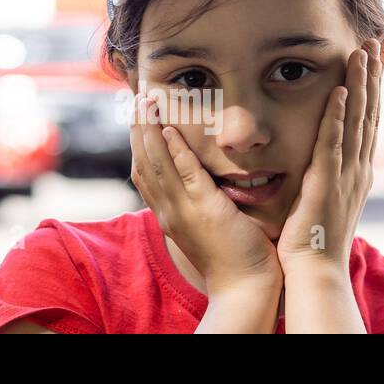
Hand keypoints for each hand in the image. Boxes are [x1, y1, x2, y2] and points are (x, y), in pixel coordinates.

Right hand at [129, 93, 282, 295]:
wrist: (246, 285)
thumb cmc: (234, 253)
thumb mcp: (207, 222)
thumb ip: (200, 198)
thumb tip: (202, 174)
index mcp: (167, 214)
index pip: (143, 172)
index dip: (137, 142)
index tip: (137, 116)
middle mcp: (168, 211)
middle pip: (142, 162)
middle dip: (137, 128)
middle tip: (137, 98)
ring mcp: (184, 211)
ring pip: (156, 164)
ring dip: (149, 130)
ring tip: (147, 102)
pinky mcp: (205, 209)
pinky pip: (185, 174)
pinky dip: (174, 150)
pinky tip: (169, 128)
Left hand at [276, 39, 383, 271]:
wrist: (316, 270)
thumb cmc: (315, 239)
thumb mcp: (328, 199)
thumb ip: (330, 174)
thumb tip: (328, 158)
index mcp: (360, 170)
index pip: (370, 118)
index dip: (375, 86)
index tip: (379, 56)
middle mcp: (359, 167)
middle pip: (371, 111)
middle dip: (375, 74)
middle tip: (380, 39)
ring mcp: (346, 174)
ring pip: (356, 120)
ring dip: (359, 84)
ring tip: (361, 51)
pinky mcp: (326, 182)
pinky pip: (332, 142)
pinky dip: (336, 116)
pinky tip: (338, 91)